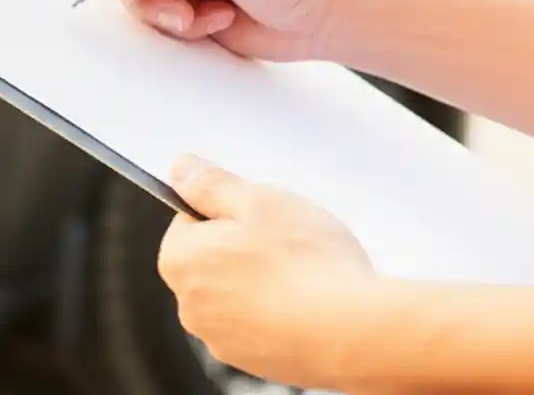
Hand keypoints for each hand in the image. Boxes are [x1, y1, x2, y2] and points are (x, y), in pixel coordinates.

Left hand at [158, 154, 375, 388]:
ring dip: (264, 282)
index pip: (189, 221)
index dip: (228, 212)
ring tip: (305, 276)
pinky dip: (281, 314)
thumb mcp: (256, 200)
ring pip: (239, 294)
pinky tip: (311, 306)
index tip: (258, 216)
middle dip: (245, 247)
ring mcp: (222, 340)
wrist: (354, 333)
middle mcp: (191, 306)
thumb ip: (210, 183)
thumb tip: (179, 170)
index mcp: (179, 261)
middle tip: (287, 243)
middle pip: (213, 259)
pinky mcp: (255, 363)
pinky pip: (262, 325)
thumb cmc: (305, 263)